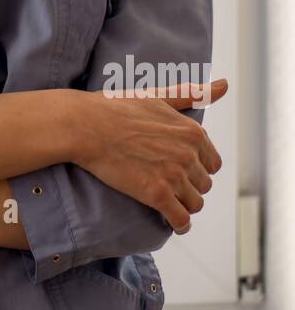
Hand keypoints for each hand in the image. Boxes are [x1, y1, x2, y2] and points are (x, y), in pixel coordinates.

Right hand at [70, 77, 227, 233]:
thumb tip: (225, 85)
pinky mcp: (157, 194)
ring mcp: (174, 175)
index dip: (196, 167)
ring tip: (170, 203)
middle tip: (169, 185)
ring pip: (195, 203)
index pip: (211, 162)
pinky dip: (179, 224)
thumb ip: (193, 94)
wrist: (86, 125)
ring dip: (184, 205)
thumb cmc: (116, 108)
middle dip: (189, 186)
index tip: (181, 169)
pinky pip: (180, 219)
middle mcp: (189, 154)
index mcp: (192, 132)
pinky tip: (173, 224)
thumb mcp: (158, 96)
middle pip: (203, 184)